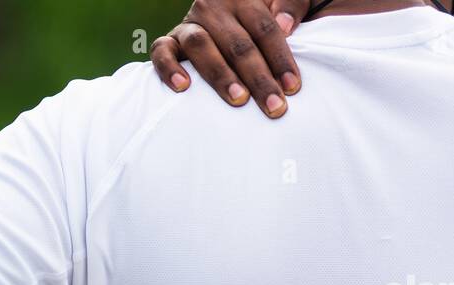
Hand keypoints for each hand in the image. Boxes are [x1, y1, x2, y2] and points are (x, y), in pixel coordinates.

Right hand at [150, 0, 311, 117]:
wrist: (227, 21)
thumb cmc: (260, 23)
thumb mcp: (283, 5)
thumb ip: (292, 5)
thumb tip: (285, 25)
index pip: (265, 28)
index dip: (280, 58)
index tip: (292, 88)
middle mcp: (213, 6)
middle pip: (237, 43)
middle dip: (258, 77)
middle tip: (273, 106)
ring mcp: (189, 24)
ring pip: (202, 46)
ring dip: (221, 75)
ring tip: (238, 98)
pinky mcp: (169, 40)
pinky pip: (161, 51)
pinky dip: (169, 67)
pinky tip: (183, 87)